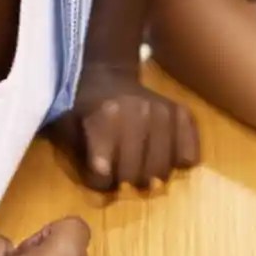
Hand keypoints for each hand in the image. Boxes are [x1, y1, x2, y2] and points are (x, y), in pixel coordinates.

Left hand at [48, 65, 200, 190]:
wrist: (108, 75)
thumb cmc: (84, 107)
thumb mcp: (66, 126)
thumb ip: (78, 154)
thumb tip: (104, 177)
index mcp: (105, 117)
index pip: (104, 172)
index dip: (98, 180)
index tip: (98, 174)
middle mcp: (139, 113)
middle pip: (134, 174)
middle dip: (124, 180)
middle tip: (120, 172)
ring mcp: (164, 113)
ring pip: (163, 171)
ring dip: (150, 176)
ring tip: (141, 165)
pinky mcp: (183, 115)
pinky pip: (189, 157)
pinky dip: (179, 163)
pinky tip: (166, 155)